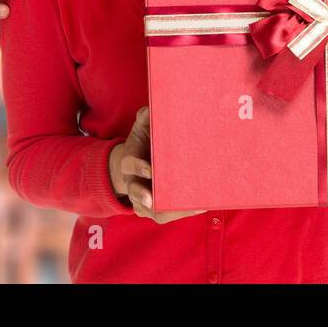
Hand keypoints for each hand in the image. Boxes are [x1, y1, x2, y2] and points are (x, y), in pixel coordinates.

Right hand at [109, 107, 206, 223]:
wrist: (143, 158)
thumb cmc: (146, 140)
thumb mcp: (143, 126)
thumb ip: (145, 118)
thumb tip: (148, 111)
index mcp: (130, 160)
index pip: (128, 164)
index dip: (137, 167)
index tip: (150, 169)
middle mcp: (134, 182)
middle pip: (135, 194)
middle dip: (143, 197)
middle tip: (153, 199)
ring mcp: (143, 198)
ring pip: (151, 210)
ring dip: (168, 210)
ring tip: (191, 207)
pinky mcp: (155, 208)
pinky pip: (164, 215)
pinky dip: (179, 212)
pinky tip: (199, 207)